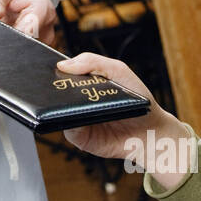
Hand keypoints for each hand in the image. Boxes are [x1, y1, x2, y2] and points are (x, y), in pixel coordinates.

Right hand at [56, 53, 190, 190]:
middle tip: (52, 83)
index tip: (48, 66)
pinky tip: (78, 117)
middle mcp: (77, 101)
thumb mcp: (118, 71)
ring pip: (57, 112)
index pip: (61, 74)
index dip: (53, 70)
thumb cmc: (138, 99)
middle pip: (54, 93)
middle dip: (51, 88)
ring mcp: (77, 120)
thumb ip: (93, 62)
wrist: (152, 130)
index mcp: (84, 83)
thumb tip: (63, 65)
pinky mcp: (80, 138)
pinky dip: (70, 123)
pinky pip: (68, 130)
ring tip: (67, 99)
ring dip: (59, 107)